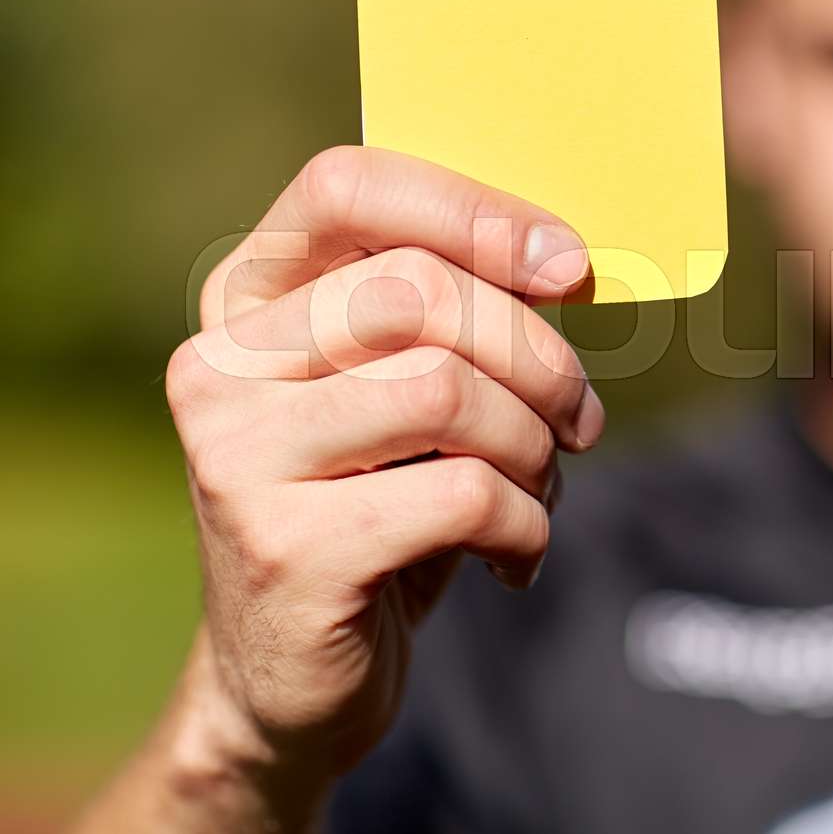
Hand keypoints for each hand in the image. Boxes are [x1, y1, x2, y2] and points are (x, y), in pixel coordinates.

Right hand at [158, 146, 602, 823]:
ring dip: (535, 446)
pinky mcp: (286, 549)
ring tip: (539, 488)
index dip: (471, 210)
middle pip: (418, 291)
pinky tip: (513, 557)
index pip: (345, 188)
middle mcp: (219, 364)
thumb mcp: (406, 393)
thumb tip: (563, 259)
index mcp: (246, 299)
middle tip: (580, 418)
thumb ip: (455, 314)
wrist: (290, 676)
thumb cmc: (373, 504)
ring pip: (446, 390)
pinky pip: (462, 494)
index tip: (568, 267)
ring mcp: (238, 458)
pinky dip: (525, 524)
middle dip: (537, 355)